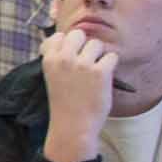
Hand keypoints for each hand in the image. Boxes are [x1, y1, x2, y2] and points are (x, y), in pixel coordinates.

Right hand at [38, 23, 114, 158]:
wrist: (72, 127)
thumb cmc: (63, 104)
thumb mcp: (50, 78)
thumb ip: (56, 59)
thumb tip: (65, 40)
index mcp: (49, 60)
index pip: (59, 36)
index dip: (67, 45)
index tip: (71, 57)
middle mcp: (64, 59)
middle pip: (79, 34)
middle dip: (84, 46)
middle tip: (85, 63)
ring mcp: (82, 65)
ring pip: (97, 43)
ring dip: (99, 55)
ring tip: (95, 72)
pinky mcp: (100, 72)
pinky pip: (112, 56)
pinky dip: (111, 66)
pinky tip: (104, 78)